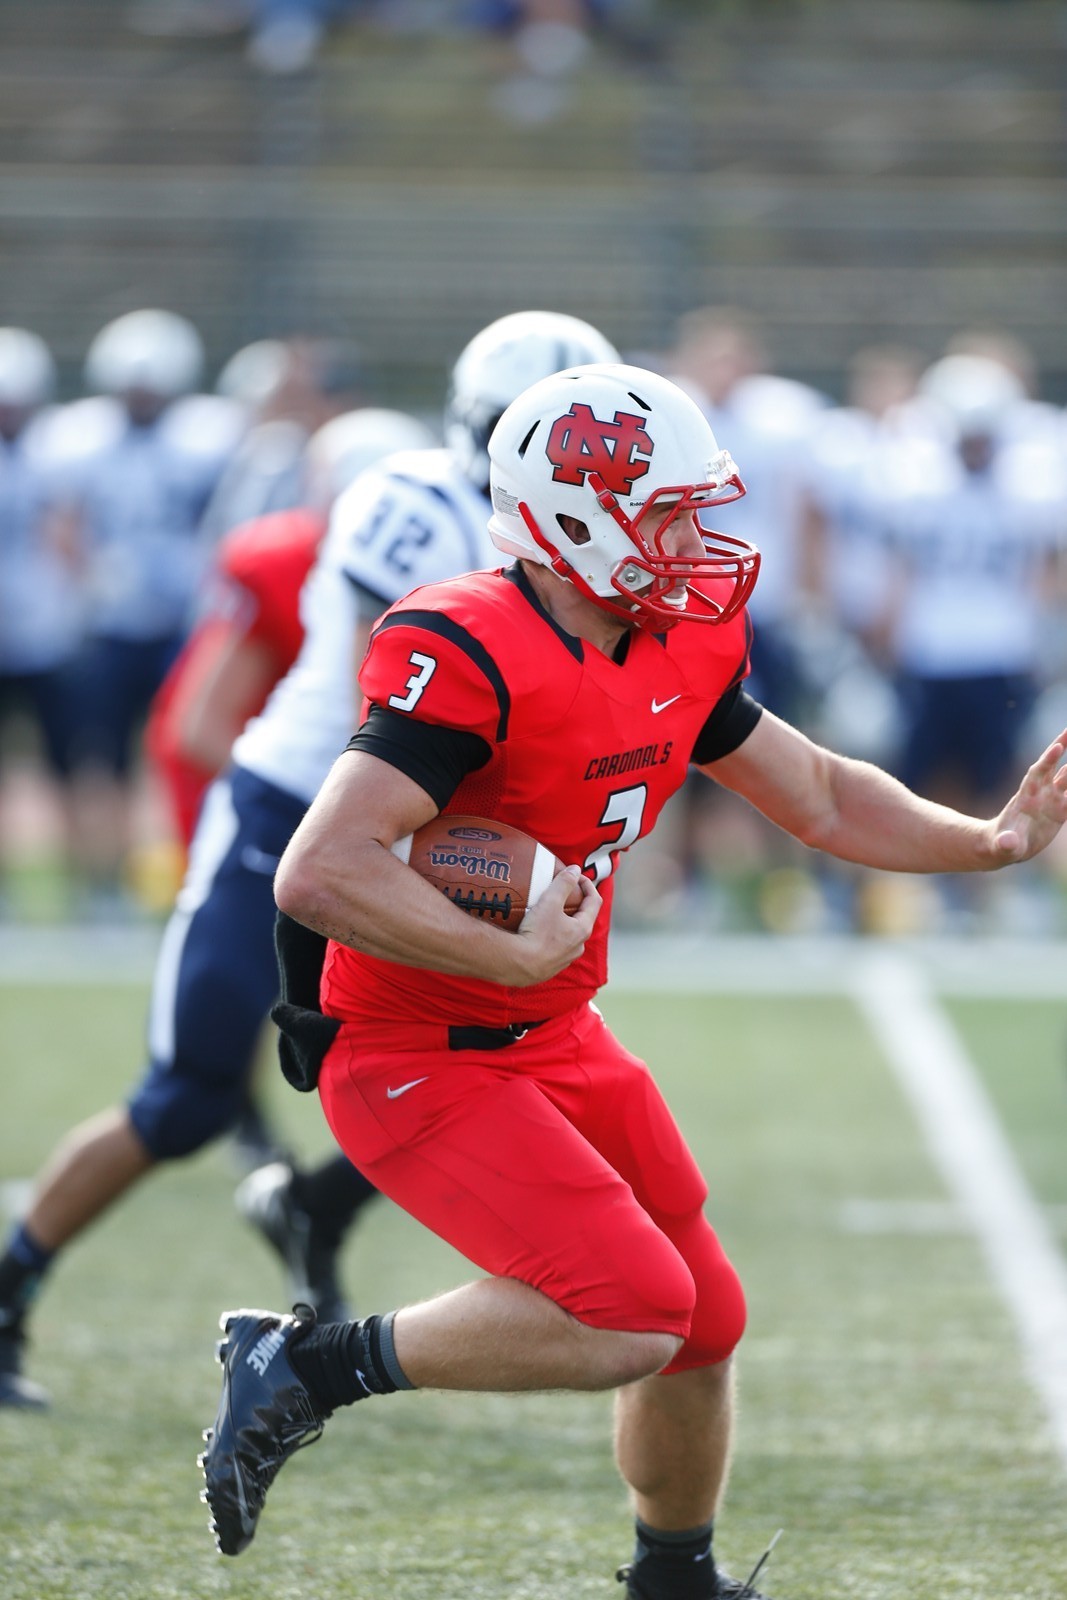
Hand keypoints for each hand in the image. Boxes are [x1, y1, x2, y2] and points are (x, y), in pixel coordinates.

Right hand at [509, 867, 601, 985]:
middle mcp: (578, 946)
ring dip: (562, 923)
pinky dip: (550, 938)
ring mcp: (565, 959)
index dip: (587, 885)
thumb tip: (575, 869)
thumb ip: (564, 883)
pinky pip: (554, 949)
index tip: (576, 876)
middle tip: (561, 894)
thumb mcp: (550, 902)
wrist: (517, 965)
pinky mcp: (550, 968)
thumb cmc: (536, 933)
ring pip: (568, 936)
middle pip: (582, 920)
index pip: (594, 901)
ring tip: (546, 914)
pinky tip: (536, 933)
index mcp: (582, 929)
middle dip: (574, 905)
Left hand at [989, 727, 1066, 863]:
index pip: (1038, 773)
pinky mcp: (1059, 811)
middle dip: (1061, 746)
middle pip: (1053, 765)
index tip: (1057, 747)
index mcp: (1026, 797)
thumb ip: (1006, 843)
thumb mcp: (1003, 846)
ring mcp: (1050, 800)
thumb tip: (1007, 843)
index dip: (1048, 760)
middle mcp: (1040, 793)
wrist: (1006, 846)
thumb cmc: (1002, 844)